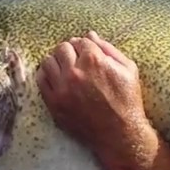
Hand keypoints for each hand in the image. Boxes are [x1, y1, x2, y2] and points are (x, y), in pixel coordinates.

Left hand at [36, 31, 152, 164]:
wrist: (120, 134)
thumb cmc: (128, 101)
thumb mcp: (128, 70)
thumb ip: (108, 49)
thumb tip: (90, 35)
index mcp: (94, 60)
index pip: (80, 41)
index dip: (84, 46)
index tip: (86, 54)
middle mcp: (75, 72)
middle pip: (62, 48)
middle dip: (70, 52)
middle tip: (76, 61)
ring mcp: (62, 89)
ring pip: (48, 62)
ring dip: (56, 62)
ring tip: (65, 69)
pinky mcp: (54, 104)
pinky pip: (41, 81)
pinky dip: (46, 76)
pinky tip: (56, 79)